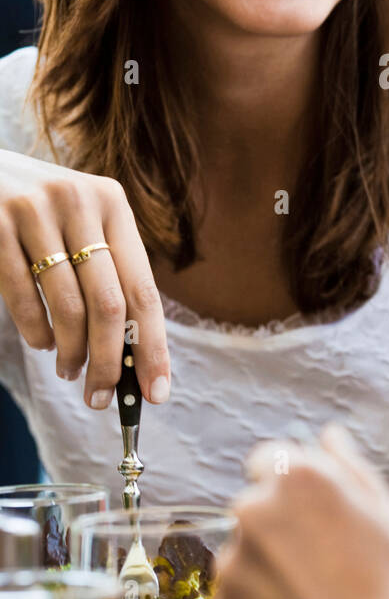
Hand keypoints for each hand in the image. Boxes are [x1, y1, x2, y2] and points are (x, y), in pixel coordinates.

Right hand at [0, 149, 169, 407]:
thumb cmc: (40, 210)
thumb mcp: (81, 220)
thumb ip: (108, 270)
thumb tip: (136, 351)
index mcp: (112, 203)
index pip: (143, 289)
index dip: (153, 347)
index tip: (156, 393)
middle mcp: (80, 202)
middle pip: (109, 305)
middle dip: (109, 362)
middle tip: (101, 396)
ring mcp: (35, 211)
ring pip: (68, 308)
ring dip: (71, 353)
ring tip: (69, 369)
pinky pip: (23, 298)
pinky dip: (36, 333)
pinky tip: (42, 343)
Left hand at [215, 426, 388, 598]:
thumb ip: (353, 471)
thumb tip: (329, 436)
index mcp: (300, 477)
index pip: (272, 459)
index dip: (297, 488)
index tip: (320, 518)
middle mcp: (255, 510)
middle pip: (257, 507)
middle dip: (283, 529)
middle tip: (329, 568)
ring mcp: (235, 563)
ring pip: (247, 555)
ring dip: (271, 571)